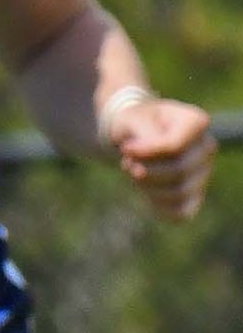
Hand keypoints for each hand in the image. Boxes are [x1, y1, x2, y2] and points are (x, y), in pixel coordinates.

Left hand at [110, 97, 215, 220]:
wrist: (134, 134)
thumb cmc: (136, 123)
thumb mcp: (133, 119)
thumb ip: (142, 137)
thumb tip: (141, 169)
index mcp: (196, 122)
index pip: (173, 147)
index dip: (145, 153)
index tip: (125, 149)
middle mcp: (207, 147)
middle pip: (178, 170)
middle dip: (144, 170)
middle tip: (127, 162)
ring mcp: (204, 173)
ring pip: (179, 192)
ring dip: (146, 187)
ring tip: (133, 173)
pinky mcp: (195, 195)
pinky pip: (181, 213)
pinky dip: (157, 206)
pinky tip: (145, 191)